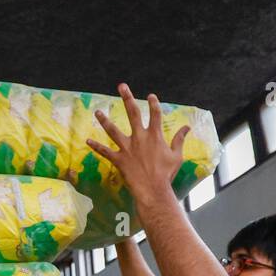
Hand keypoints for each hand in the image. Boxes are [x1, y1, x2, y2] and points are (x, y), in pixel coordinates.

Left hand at [86, 83, 190, 206]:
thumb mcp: (177, 156)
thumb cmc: (166, 174)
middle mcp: (140, 137)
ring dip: (105, 120)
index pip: (155, 114)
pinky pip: (105, 152)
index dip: (153, 103)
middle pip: (132, 113)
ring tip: (98, 112)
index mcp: (155, 135)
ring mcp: (127, 148)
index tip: (150, 96)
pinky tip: (88, 141)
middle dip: (127, 98)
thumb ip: (180, 140)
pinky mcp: (119, 159)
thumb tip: (187, 127)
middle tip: (121, 86)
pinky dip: (96, 147)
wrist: (153, 189)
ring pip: (113, 130)